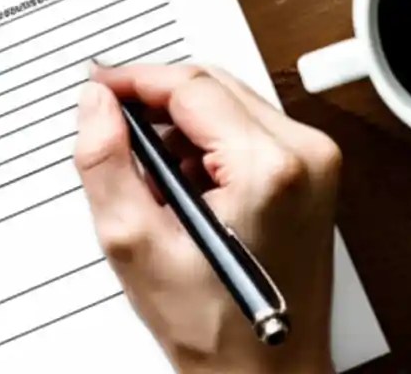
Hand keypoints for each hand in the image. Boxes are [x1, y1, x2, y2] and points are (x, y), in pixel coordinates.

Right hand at [75, 64, 340, 373]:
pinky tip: (183, 185)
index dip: (133, 80)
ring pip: (227, 102)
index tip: (98, 88)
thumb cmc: (218, 329)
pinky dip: (205, 142)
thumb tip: (96, 105)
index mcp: (268, 166)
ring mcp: (315, 162)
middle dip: (155, 100)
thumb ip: (105, 163)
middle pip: (212, 84)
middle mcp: (305, 154)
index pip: (189, 85)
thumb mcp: (136, 244)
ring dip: (179, 123)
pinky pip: (246, 127)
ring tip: (151, 176)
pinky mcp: (312, 173)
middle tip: (112, 127)